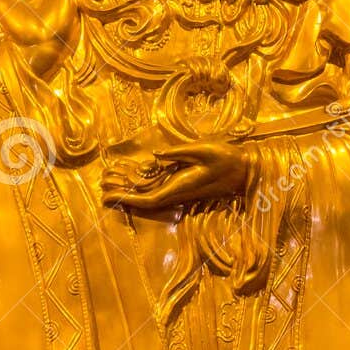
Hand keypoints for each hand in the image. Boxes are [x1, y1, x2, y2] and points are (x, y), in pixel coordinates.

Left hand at [101, 141, 253, 216]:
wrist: (245, 169)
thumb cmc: (226, 158)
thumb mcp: (203, 149)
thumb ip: (179, 152)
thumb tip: (155, 156)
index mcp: (182, 186)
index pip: (150, 199)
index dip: (129, 200)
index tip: (111, 198)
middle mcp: (179, 193)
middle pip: (147, 201)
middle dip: (125, 198)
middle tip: (103, 192)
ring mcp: (182, 191)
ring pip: (152, 196)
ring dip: (133, 193)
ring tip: (113, 185)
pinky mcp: (185, 186)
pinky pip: (160, 190)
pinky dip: (145, 187)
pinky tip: (135, 179)